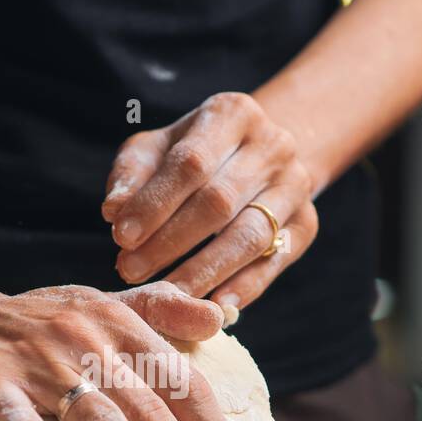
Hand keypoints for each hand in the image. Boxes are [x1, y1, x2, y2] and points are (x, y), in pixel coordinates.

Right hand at [0, 281, 256, 420]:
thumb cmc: (29, 324)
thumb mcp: (96, 306)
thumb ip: (157, 311)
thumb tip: (220, 318)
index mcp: (118, 323)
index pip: (180, 383)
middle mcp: (84, 335)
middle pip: (146, 410)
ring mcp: (33, 356)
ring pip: (92, 418)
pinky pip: (7, 409)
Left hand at [103, 92, 318, 311]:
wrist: (259, 157)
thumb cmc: (194, 155)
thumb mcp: (158, 149)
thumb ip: (132, 175)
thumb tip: (114, 210)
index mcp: (233, 114)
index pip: (190, 162)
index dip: (154, 203)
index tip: (119, 237)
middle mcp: (272, 145)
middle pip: (219, 201)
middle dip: (170, 242)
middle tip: (130, 271)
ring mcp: (295, 184)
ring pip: (249, 235)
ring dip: (204, 271)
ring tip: (167, 295)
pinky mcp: (306, 223)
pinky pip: (275, 261)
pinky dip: (245, 287)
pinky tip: (215, 306)